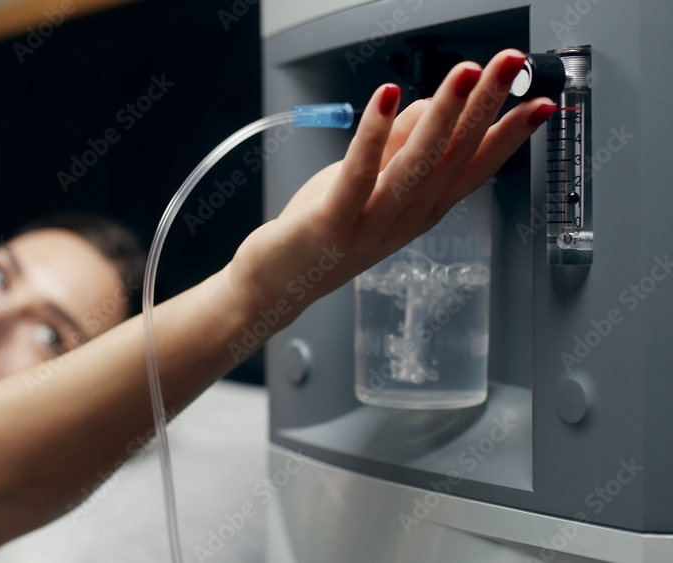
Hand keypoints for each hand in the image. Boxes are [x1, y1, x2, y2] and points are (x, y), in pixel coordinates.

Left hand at [229, 49, 555, 315]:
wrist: (277, 285)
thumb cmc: (323, 230)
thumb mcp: (371, 183)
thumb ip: (402, 145)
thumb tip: (437, 103)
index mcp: (420, 211)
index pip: (474, 169)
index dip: (509, 136)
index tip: (543, 103)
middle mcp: (405, 219)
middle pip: (454, 158)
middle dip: (486, 107)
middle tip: (511, 64)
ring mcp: (371, 224)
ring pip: (417, 165)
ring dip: (444, 115)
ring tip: (465, 73)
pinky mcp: (332, 222)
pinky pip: (359, 174)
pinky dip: (374, 135)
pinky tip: (386, 97)